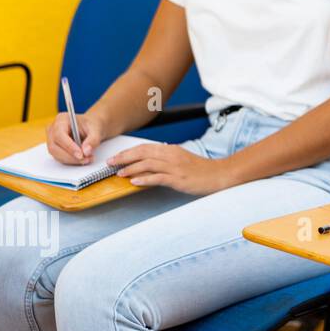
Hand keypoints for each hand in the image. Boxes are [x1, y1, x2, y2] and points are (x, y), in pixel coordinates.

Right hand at [46, 111, 107, 164]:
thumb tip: (86, 151)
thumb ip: (93, 140)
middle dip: (70, 156)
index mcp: (61, 120)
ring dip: (72, 160)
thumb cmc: (91, 125)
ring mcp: (51, 139)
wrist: (91, 128)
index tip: (80, 155)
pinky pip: (59, 158)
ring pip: (56, 154)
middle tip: (86, 159)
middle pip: (54, 147)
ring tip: (88, 159)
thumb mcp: (96, 130)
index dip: (69, 146)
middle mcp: (52, 129)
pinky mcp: (54, 148)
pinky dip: (71, 161)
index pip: (59, 135)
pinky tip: (83, 159)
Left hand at [107, 143, 228, 194]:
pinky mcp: (179, 179)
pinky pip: (158, 178)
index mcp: (171, 149)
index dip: (128, 152)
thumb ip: (165, 160)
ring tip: (118, 173)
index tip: (116, 156)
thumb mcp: (182, 160)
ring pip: (148, 164)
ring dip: (131, 168)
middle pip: (143, 153)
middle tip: (110, 163)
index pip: (145, 148)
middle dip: (124, 157)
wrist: (220, 175)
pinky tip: (134, 182)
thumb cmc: (201, 170)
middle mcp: (171, 155)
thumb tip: (147, 164)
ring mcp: (175, 167)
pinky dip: (145, 179)